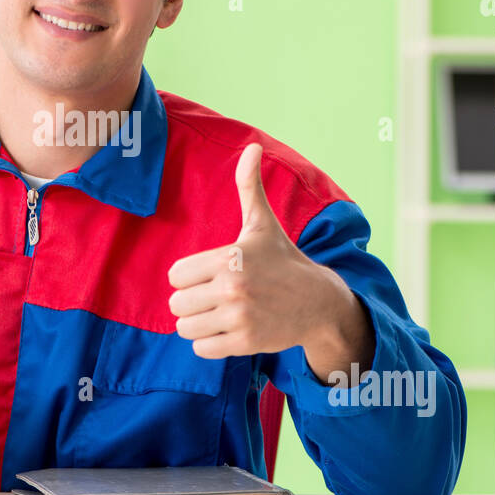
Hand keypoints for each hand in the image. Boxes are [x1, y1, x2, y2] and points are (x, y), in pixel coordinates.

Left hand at [167, 144, 371, 373]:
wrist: (319, 302)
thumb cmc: (283, 260)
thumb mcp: (263, 224)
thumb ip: (248, 186)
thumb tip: (251, 146)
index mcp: (230, 257)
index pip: (175, 276)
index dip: (188, 276)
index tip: (208, 274)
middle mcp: (233, 288)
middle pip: (177, 304)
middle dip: (191, 301)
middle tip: (214, 296)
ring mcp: (239, 318)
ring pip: (185, 328)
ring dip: (197, 323)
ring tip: (218, 313)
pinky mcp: (245, 343)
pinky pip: (202, 348)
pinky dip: (209, 342)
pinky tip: (227, 329)